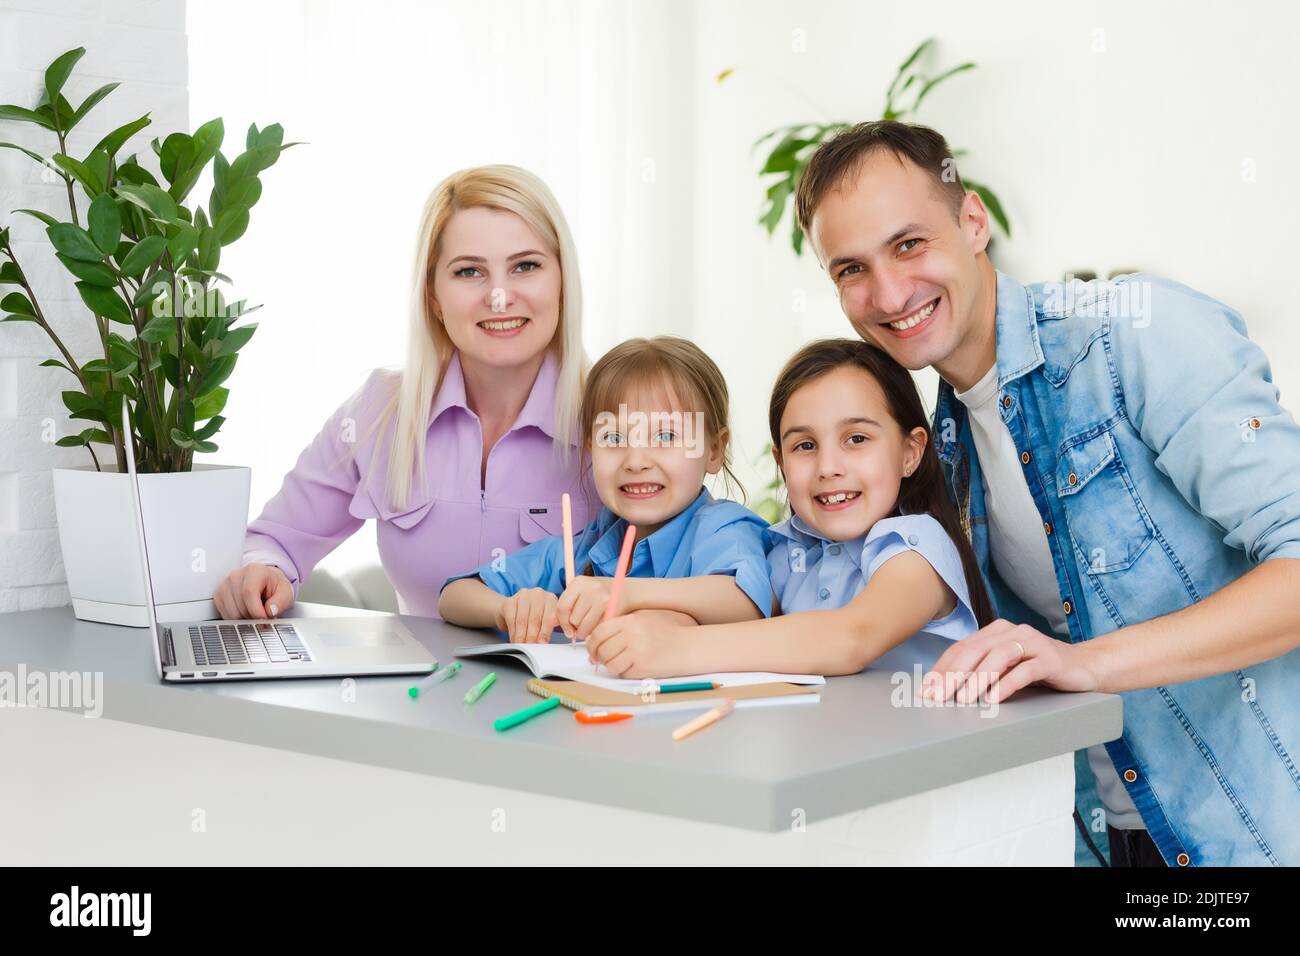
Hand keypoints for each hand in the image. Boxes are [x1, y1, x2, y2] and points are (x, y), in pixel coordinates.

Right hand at [214, 563, 293, 619]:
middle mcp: (236, 576)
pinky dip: (236, 619)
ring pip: (232, 613)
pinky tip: (246, 612)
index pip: (249, 593)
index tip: (265, 620)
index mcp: (254, 571)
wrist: (266, 582)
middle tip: (263, 616)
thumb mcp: (286, 593)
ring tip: (255, 612)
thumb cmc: (274, 586)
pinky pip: (225, 615)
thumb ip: (281, 602)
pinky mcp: (218, 595)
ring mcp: (225, 585)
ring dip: (245, 619)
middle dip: (253, 617)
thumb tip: (270, 611)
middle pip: (240, 606)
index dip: (257, 611)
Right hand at [496, 587, 566, 642]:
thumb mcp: (545, 622)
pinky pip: (512, 618)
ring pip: (523, 619)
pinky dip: (513, 631)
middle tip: (531, 646)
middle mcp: (539, 594)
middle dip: (533, 635)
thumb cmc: (533, 617)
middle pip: (536, 618)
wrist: (513, 610)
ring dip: (522, 635)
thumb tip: (545, 642)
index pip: (550, 616)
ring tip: (523, 644)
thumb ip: (548, 630)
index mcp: (551, 599)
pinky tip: (514, 638)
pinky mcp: (510, 601)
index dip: (546, 632)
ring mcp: (523, 595)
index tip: (542, 643)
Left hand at [557, 575, 631, 641]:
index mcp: (578, 582)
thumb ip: (569, 605)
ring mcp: (601, 596)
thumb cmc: (602, 594)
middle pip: (572, 619)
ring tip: (591, 626)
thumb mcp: (583, 593)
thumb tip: (554, 623)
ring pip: (583, 626)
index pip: (562, 607)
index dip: (563, 622)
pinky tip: (600, 625)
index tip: (568, 630)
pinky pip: (596, 628)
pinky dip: (596, 631)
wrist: (628, 591)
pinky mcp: (610, 606)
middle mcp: (589, 587)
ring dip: (585, 631)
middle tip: (583, 626)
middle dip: (576, 627)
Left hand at [586, 611, 687, 678]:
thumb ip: (619, 628)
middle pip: (602, 650)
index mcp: (630, 621)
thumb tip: (594, 641)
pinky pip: (622, 673)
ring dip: (612, 666)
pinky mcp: (642, 668)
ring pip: (610, 664)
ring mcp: (637, 652)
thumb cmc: (664, 634)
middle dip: (600, 658)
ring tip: (622, 663)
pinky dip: (624, 673)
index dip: (592, 643)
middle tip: (603, 660)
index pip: (599, 632)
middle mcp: (632, 635)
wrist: (688, 647)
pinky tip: (634, 667)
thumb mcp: (642, 621)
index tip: (593, 650)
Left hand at [920, 619, 1100, 704]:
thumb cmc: (1039, 669)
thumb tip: (946, 688)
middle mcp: (1012, 631)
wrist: (1085, 666)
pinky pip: (1025, 670)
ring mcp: (1032, 642)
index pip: (962, 648)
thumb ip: (982, 670)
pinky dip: (1007, 684)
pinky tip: (995, 699)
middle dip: (953, 675)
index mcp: (996, 631)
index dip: (942, 668)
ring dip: (978, 679)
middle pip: (975, 650)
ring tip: (964, 699)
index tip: (927, 690)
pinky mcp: (1050, 658)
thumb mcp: (1006, 668)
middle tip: (939, 697)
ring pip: (998, 657)